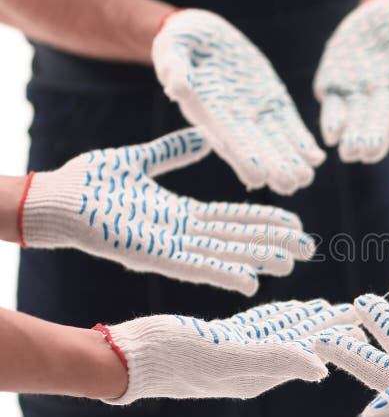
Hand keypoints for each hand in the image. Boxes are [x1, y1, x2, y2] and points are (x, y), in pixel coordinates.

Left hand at [20, 128, 314, 295]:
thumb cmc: (89, 182)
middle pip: (236, 238)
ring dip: (256, 260)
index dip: (262, 219)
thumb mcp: (140, 161)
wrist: (53, 198)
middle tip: (307, 249)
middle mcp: (180, 233)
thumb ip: (172, 153)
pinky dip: (223, 274)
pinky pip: (194, 267)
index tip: (294, 219)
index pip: (230, 217)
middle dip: (272, 242)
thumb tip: (200, 136)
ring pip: (223, 254)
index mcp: (179, 212)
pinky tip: (251, 280)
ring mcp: (168, 246)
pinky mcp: (152, 255)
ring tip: (289, 264)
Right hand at [96, 300, 360, 403]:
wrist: (129, 354)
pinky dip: (283, 317)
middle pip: (303, 343)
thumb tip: (322, 368)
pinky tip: (296, 310)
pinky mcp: (223, 338)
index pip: (308, 354)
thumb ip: (276, 358)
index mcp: (260, 374)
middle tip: (362, 313)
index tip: (363, 326)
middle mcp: (253, 366)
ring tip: (337, 311)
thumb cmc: (174, 356)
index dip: (336, 339)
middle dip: (332, 328)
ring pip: (285, 333)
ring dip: (312, 321)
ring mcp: (237, 352)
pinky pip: (262, 327)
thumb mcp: (229, 355)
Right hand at [153, 9, 323, 193]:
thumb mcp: (173, 48)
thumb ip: (174, 67)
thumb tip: (176, 87)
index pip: (227, 137)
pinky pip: (290, 127)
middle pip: (256, 148)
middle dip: (272, 167)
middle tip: (290, 185)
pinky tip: (317, 158)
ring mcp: (255, 114)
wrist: (206, 35)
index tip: (257, 177)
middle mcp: (233, 120)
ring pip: (276, 143)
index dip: (243, 156)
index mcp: (207, 110)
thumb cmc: (182, 42)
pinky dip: (303, 143)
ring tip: (306, 177)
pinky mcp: (273, 104)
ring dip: (291, 161)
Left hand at [314, 0, 388, 162]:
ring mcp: (358, 92)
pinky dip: (332, 121)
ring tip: (350, 153)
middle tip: (370, 153)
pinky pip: (333, 106)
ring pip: (356, 120)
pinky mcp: (335, 85)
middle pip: (380, 120)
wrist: (377, 13)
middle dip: (374, 138)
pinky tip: (331, 134)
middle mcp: (384, 94)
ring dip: (352, 138)